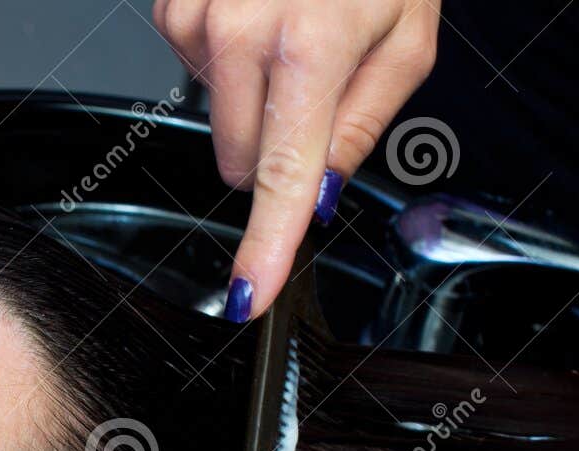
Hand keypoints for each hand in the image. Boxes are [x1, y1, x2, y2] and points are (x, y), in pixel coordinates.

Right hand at [153, 0, 439, 321]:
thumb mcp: (407, 38)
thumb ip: (362, 126)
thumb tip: (321, 191)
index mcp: (309, 49)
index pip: (279, 179)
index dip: (265, 246)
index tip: (249, 295)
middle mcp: (239, 35)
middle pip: (239, 163)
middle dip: (275, 149)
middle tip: (316, 87)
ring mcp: (195, 20)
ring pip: (215, 119)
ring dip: (252, 97)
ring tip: (290, 29)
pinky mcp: (171, 8)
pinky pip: (195, 73)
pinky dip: (227, 60)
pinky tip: (258, 16)